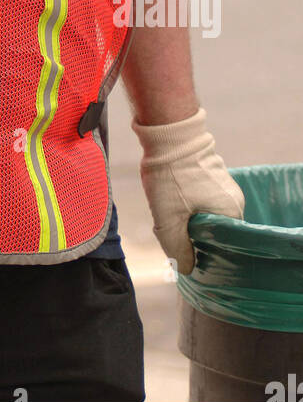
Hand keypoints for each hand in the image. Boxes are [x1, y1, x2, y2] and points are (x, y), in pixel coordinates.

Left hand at [132, 106, 244, 275]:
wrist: (167, 133)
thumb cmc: (171, 177)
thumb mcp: (169, 219)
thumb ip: (178, 248)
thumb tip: (187, 269)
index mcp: (231, 212)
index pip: (224, 244)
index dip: (205, 253)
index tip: (187, 254)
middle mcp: (234, 199)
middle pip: (214, 229)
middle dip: (192, 234)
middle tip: (173, 232)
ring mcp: (223, 184)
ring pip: (205, 213)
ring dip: (187, 217)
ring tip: (169, 212)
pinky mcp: (210, 173)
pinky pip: (201, 198)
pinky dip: (187, 202)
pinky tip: (171, 198)